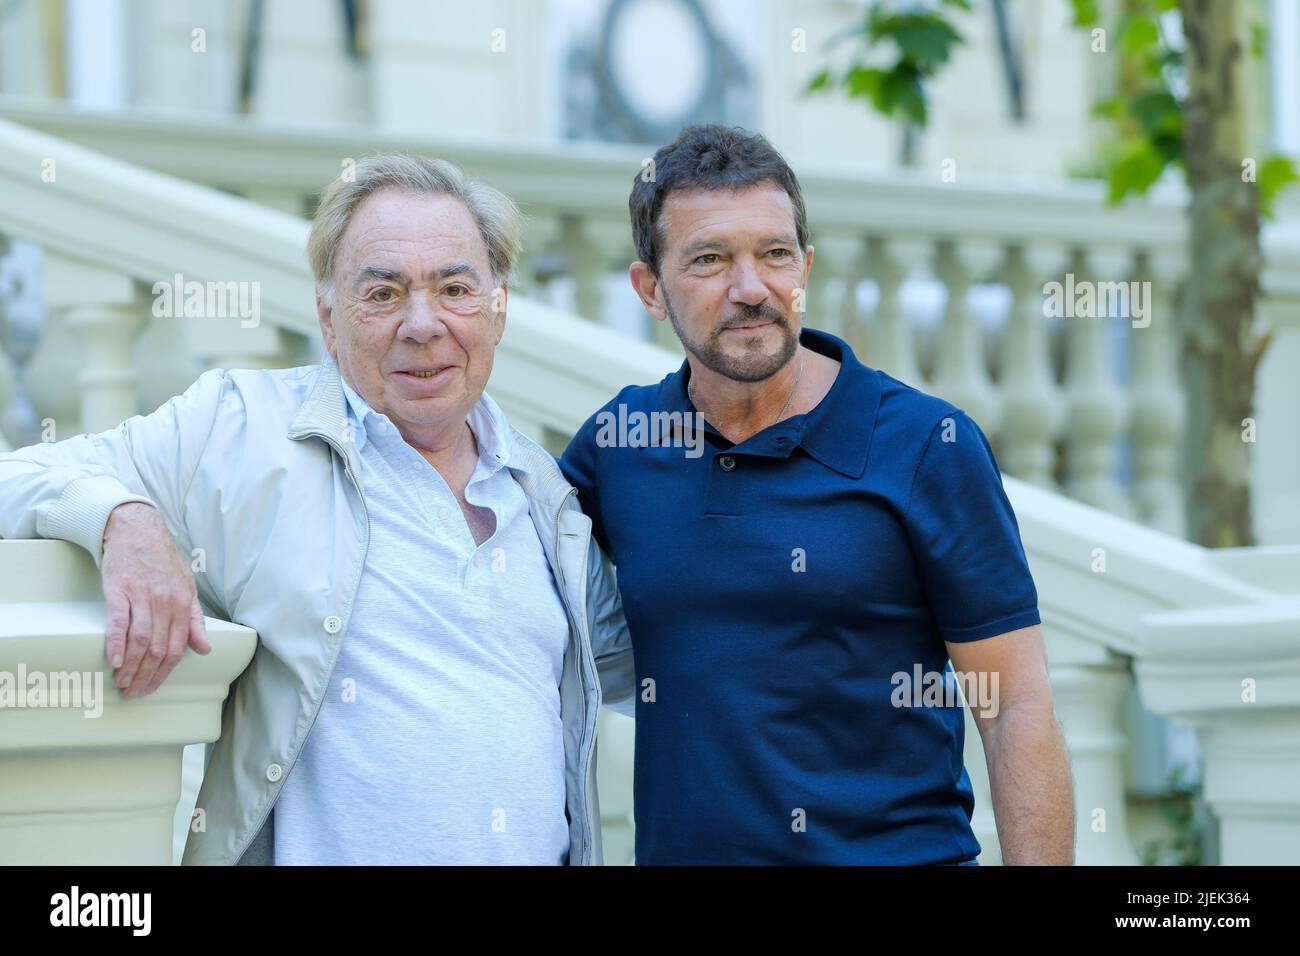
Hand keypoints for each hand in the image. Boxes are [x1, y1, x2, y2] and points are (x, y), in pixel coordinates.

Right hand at [100, 502, 211, 697]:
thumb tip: (204, 648)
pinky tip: (114, 661)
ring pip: (140, 640)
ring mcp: (143, 596)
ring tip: (122, 683)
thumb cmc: (162, 560)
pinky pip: (119, 621)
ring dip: (131, 666)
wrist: (138, 530)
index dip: (165, 672)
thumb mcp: (188, 587)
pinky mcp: (120, 590)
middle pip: (157, 648)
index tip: (153, 687)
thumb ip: (195, 620)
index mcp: (184, 604)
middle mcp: (166, 602)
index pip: (177, 647)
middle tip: (134, 693)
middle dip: (146, 675)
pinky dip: (117, 643)